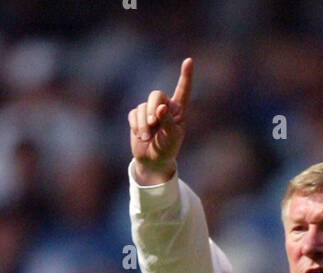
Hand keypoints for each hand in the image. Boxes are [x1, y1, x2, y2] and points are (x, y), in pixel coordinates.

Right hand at [128, 57, 192, 182]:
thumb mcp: (171, 137)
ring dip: (143, 123)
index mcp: (178, 110)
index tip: (189, 61)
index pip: (183, 90)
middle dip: (152, 108)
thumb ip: (167, 121)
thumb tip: (161, 108)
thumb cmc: (167, 149)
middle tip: (152, 123)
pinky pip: (133, 114)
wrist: (152, 161)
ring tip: (146, 137)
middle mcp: (164, 106)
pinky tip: (140, 135)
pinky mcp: (137, 116)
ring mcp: (150, 110)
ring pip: (143, 107)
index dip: (186, 76)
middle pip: (156, 95)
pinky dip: (136, 125)